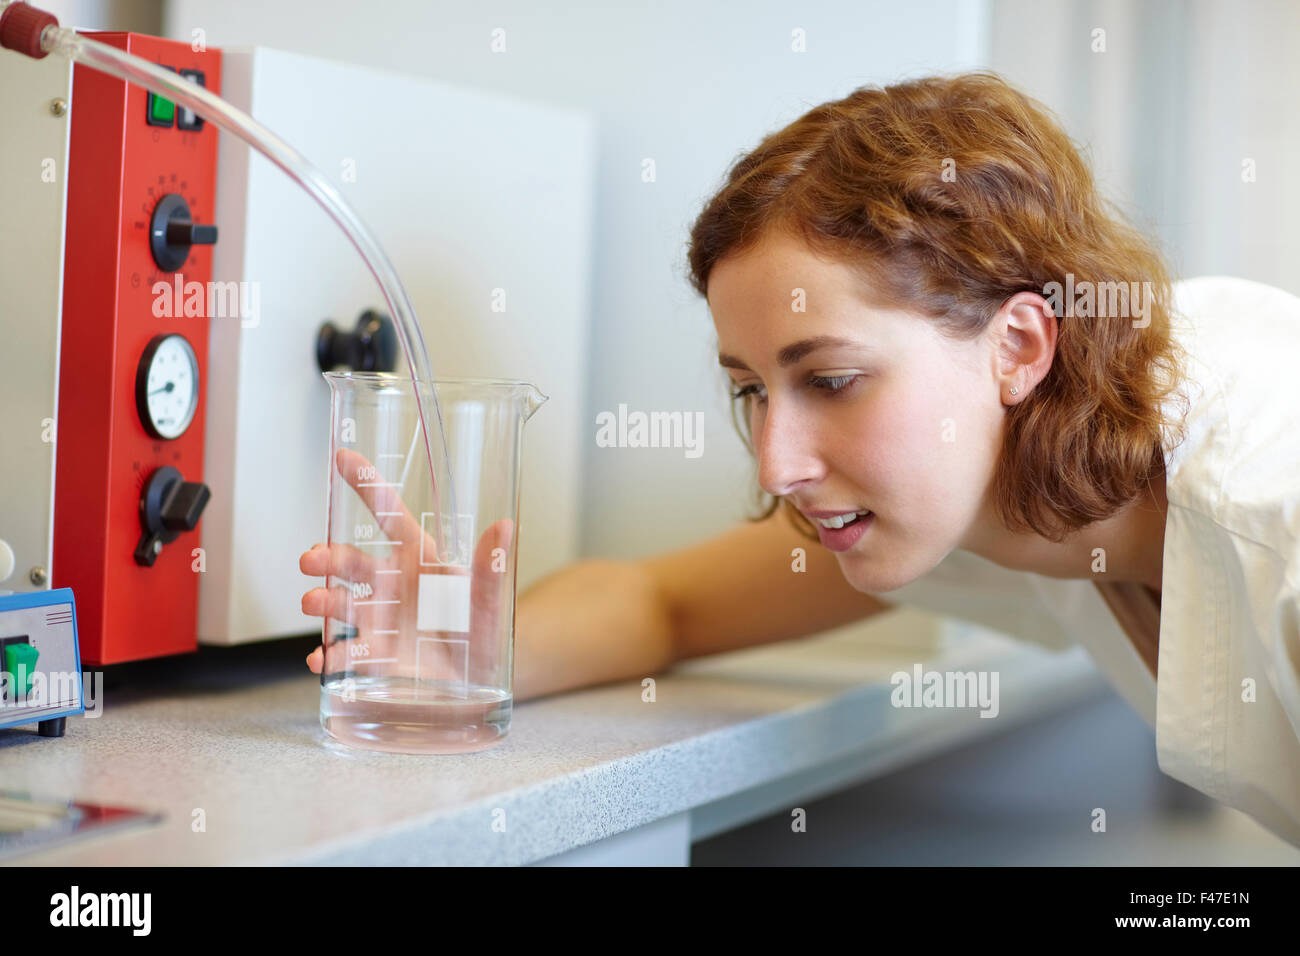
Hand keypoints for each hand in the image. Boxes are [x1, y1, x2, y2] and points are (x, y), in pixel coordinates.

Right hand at [300, 447, 512, 686]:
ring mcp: (378, 616)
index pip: (388, 513)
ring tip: (313, 602)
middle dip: (326, 557)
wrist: (477, 676)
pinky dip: (329, 655)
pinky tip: (321, 659)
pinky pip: (345, 651)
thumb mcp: (489, 598)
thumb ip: (490, 567)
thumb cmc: (482, 627)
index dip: (366, 485)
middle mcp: (390, 582)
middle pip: (350, 560)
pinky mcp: (373, 653)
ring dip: (321, 600)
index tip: (342, 458)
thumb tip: (505, 528)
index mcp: (417, 556)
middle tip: (311, 559)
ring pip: (339, 602)